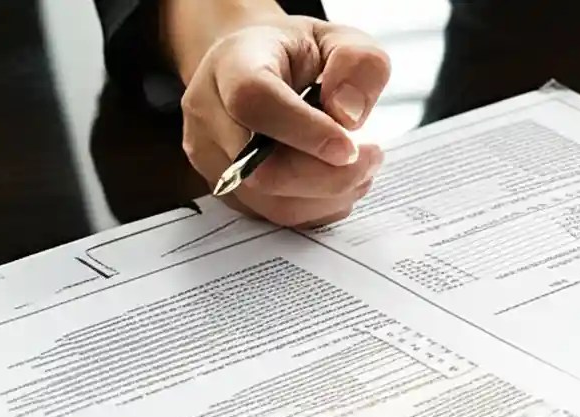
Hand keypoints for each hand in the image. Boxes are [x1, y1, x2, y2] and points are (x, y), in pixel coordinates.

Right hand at [163, 1, 390, 226]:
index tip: (351, 145)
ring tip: (361, 168)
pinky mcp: (226, 191)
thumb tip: (349, 116)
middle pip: (260, 169)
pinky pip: (275, 216)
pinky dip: (318, 206)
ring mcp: (210, 159)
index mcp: (232, 64)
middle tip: (372, 157)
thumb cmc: (294, 53)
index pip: (254, 102)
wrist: (253, 67)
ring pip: (270, 202)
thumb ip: (356, 62)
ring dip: (328, 195)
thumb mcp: (337, 38)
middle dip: (327, 176)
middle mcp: (208, 114)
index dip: (306, 131)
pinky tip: (338, 180)